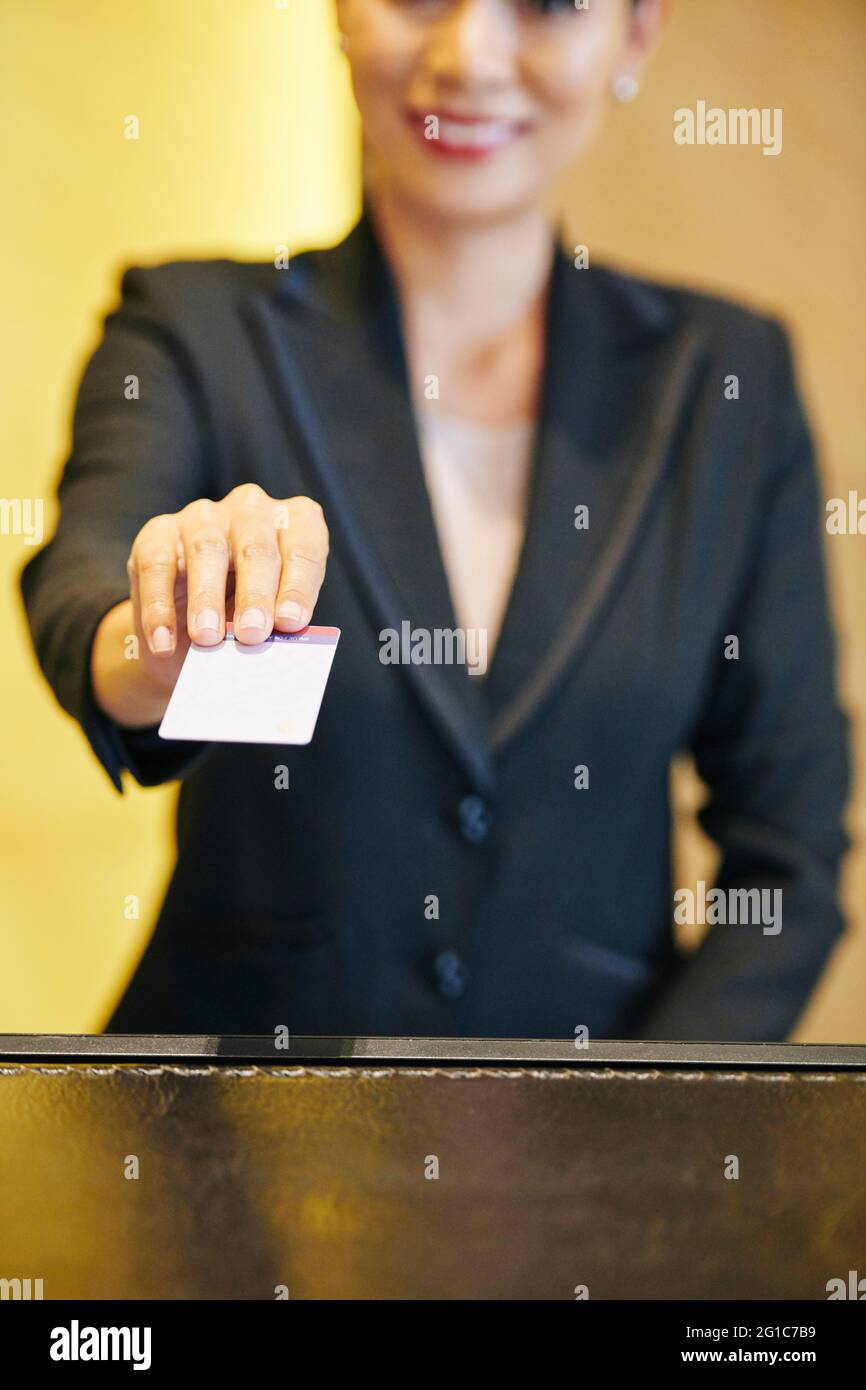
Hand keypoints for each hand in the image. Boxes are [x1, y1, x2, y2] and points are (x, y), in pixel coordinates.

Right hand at [92, 486, 328, 724]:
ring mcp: (203, 517)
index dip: (298, 585)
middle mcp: (251, 510)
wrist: (190, 636)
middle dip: (255, 594)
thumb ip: (275, 625)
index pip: (304, 548)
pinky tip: (165, 642)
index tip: (291, 622)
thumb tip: (273, 645)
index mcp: (294, 524)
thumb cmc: (244, 618)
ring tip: (207, 638)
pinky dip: (159, 609)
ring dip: (207, 598)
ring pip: (206, 550)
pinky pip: (158, 566)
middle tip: (252, 633)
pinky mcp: (158, 533)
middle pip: (256, 548)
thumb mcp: (267, 621)